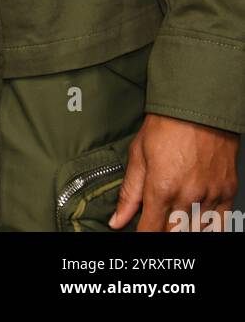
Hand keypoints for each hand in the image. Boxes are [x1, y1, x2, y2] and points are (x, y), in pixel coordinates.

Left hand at [108, 113, 238, 231]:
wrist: (198, 106)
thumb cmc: (166, 126)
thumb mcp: (138, 155)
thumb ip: (129, 193)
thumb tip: (117, 220)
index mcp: (162, 189)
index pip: (150, 231)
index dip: (143, 236)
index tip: (140, 234)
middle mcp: (188, 197)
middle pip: (174, 235)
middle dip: (162, 231)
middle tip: (157, 219)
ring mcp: (210, 196)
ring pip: (196, 232)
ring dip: (184, 228)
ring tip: (175, 214)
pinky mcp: (227, 192)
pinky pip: (219, 223)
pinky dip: (206, 224)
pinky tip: (196, 217)